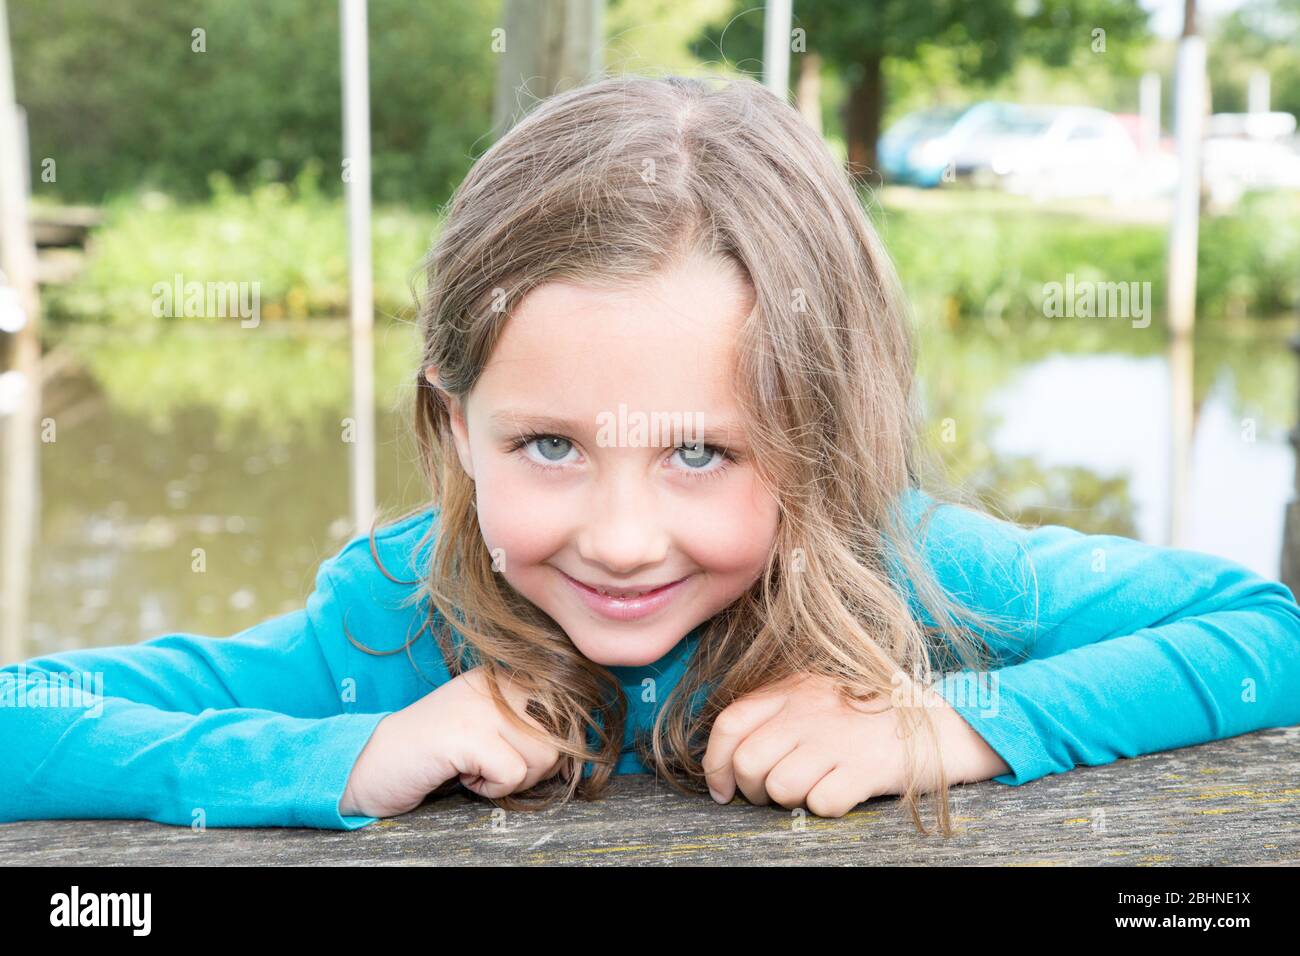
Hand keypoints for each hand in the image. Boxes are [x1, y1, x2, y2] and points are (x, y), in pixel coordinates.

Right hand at [339, 665, 562, 818]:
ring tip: (476, 769)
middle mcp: (495, 682)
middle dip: (536, 766)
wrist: (371, 765)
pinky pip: (513, 774)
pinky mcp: (466, 735)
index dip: (557, 742)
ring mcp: (481, 706)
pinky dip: (493, 789)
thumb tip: (579, 744)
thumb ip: (527, 721)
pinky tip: (463, 777)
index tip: (523, 755)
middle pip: (560, 735)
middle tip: (495, 768)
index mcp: (503, 676)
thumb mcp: (486, 722)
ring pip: (544, 755)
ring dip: (513, 778)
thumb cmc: (433, 752)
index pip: (567, 705)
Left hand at [702, 671, 1008, 817]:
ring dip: (789, 800)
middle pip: (747, 761)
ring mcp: (836, 739)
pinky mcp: (864, 768)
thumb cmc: (873, 714)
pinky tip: (842, 793)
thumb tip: (731, 756)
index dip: (714, 761)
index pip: (730, 722)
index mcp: (793, 688)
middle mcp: (809, 710)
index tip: (722, 787)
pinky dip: (826, 807)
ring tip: (813, 788)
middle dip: (751, 790)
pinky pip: (819, 804)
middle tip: (770, 796)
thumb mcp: (820, 693)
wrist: (941, 721)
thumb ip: (778, 710)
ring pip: (778, 786)